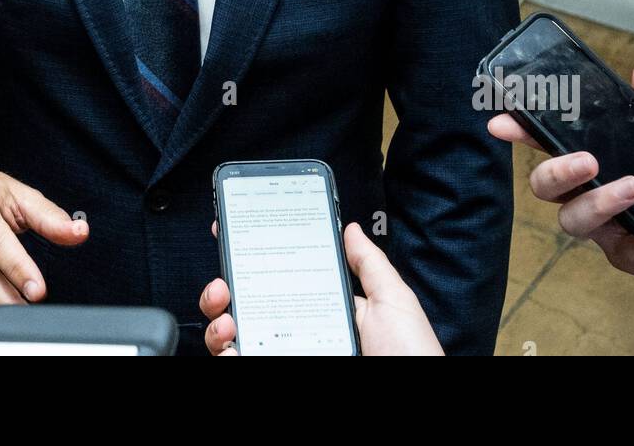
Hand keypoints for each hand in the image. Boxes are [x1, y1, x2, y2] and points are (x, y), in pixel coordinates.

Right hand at [199, 221, 441, 355]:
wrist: (415, 403)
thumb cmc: (408, 355)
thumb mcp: (392, 302)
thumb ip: (369, 264)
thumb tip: (351, 229)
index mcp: (324, 309)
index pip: (281, 282)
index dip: (254, 263)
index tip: (234, 239)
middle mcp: (299, 333)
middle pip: (248, 307)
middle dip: (223, 288)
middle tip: (223, 284)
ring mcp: (287, 353)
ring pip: (234, 337)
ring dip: (218, 321)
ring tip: (228, 318)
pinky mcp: (275, 370)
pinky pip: (238, 362)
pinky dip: (225, 353)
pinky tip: (232, 345)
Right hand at [488, 59, 633, 283]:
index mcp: (588, 157)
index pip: (544, 143)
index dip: (519, 133)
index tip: (501, 123)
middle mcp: (585, 192)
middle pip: (545, 188)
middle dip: (558, 173)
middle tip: (589, 162)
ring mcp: (604, 226)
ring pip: (576, 222)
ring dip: (602, 204)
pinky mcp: (630, 256)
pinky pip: (633, 249)